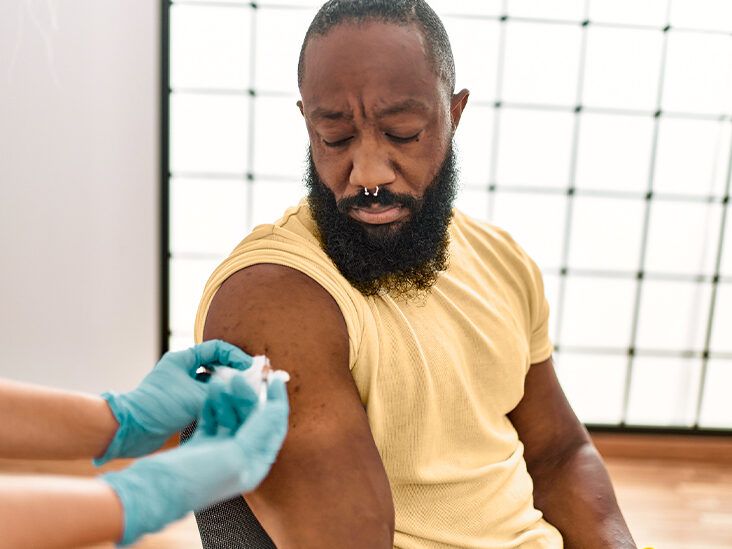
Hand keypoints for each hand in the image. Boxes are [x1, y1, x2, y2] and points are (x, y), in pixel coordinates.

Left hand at [95, 340, 251, 464]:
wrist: (131, 431)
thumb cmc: (159, 408)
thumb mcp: (196, 396)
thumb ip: (222, 390)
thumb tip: (243, 387)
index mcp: (182, 359)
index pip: (216, 348)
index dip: (235, 356)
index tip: (250, 367)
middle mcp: (181, 369)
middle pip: (215, 364)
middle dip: (233, 372)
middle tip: (250, 381)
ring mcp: (180, 387)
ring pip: (210, 383)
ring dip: (225, 388)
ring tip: (240, 396)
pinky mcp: (179, 403)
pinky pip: (203, 398)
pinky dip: (215, 401)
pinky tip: (227, 409)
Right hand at [101, 379, 288, 545]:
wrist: (149, 491)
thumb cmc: (193, 478)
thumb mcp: (234, 455)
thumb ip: (259, 430)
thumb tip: (279, 408)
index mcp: (253, 467)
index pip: (274, 428)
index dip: (277, 401)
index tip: (275, 378)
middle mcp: (239, 461)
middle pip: (252, 419)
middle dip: (247, 396)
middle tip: (237, 376)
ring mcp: (218, 453)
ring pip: (231, 417)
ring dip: (229, 397)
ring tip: (220, 379)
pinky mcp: (199, 447)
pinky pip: (212, 420)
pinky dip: (213, 404)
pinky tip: (211, 390)